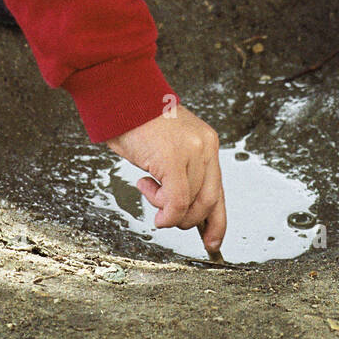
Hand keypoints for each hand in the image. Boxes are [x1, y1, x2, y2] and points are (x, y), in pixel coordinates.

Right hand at [106, 103, 225, 251]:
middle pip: (208, 202)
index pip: (219, 191)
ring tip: (147, 188)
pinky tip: (147, 192)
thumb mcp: (169, 145)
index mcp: (206, 142)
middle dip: (187, 220)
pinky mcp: (174, 159)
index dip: (216, 222)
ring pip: (189, 204)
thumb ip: (182, 171)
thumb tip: (182, 207)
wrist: (120, 96)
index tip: (211, 242)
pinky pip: (176, 201)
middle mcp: (205, 146)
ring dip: (165, 208)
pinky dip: (164, 211)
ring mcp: (192, 151)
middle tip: (164, 217)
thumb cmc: (137, 120)